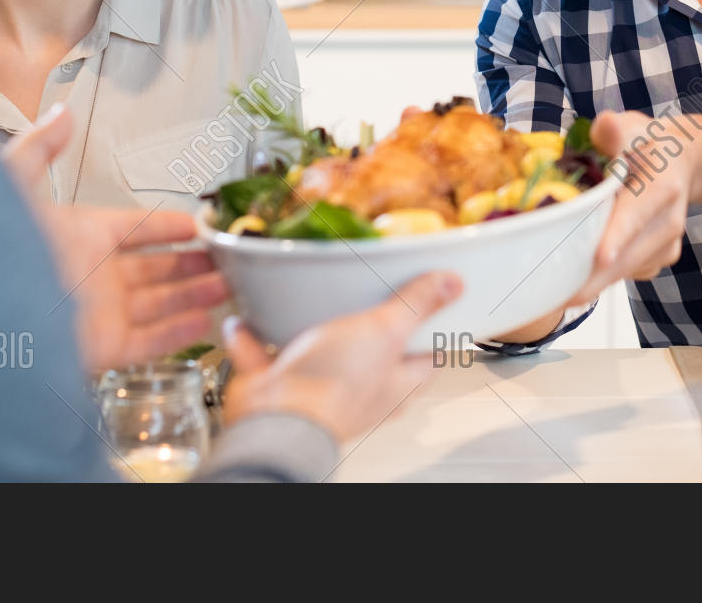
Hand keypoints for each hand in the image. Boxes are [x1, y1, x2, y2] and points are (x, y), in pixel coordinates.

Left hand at [1, 104, 228, 372]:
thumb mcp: (13, 185)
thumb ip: (39, 148)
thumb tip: (59, 113)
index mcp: (81, 236)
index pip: (137, 228)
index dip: (170, 225)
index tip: (199, 223)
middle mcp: (94, 274)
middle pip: (157, 267)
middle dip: (194, 262)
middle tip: (228, 256)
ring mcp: (99, 312)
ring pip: (161, 303)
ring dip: (196, 295)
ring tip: (231, 285)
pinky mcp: (102, 347)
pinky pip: (150, 341)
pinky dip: (181, 333)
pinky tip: (207, 322)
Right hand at [221, 271, 462, 443]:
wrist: (274, 417)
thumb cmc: (333, 390)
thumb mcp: (385, 331)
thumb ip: (417, 305)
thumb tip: (452, 285)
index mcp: (396, 382)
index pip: (428, 354)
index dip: (433, 329)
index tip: (433, 302)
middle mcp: (359, 389)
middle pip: (373, 351)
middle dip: (368, 322)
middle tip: (370, 289)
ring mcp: (318, 387)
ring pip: (318, 353)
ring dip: (309, 327)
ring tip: (309, 296)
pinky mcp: (278, 385)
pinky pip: (264, 356)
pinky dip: (253, 338)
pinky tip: (249, 317)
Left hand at [564, 111, 695, 304]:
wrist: (680, 162)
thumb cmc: (647, 144)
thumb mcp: (632, 128)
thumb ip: (615, 130)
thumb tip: (605, 126)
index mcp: (662, 187)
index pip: (636, 216)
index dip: (618, 237)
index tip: (601, 257)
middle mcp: (669, 222)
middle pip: (628, 257)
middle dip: (593, 277)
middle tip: (553, 293)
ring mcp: (666, 245)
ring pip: (625, 272)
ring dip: (592, 281)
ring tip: (553, 285)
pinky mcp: (658, 260)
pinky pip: (626, 274)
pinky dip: (601, 276)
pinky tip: (578, 268)